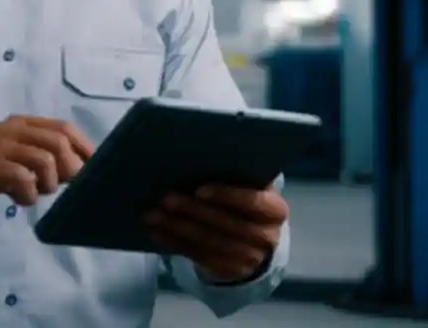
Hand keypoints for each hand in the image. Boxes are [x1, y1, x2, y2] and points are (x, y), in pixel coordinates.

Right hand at [0, 115, 93, 211]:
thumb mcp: (15, 151)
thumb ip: (41, 153)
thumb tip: (79, 168)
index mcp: (23, 123)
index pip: (63, 127)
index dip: (82, 147)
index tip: (90, 168)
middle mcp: (14, 130)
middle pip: (58, 142)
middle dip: (70, 168)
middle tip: (62, 186)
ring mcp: (2, 147)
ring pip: (45, 160)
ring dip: (49, 184)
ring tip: (36, 192)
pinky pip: (24, 180)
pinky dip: (29, 195)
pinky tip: (19, 199)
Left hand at [144, 183, 288, 283]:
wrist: (255, 239)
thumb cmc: (246, 201)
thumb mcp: (250, 187)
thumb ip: (235, 176)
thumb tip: (196, 157)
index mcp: (275, 210)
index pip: (253, 202)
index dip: (227, 196)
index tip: (200, 189)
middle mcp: (266, 237)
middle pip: (226, 224)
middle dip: (193, 210)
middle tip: (166, 198)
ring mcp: (248, 258)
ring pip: (208, 242)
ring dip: (177, 227)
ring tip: (153, 214)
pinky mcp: (228, 270)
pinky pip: (198, 256)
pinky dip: (174, 242)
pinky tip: (156, 231)